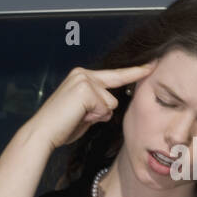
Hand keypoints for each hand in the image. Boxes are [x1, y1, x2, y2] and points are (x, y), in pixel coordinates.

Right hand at [27, 60, 157, 152]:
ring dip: (97, 115)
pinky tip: (78, 116)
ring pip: (110, 103)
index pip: (115, 75)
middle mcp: (83, 73)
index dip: (135, 72)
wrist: (43, 132)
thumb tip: (110, 107)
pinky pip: (104, 108)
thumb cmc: (62, 126)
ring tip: (77, 117)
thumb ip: (99, 105)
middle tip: (82, 113)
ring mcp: (84, 80)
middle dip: (102, 109)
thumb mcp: (85, 113)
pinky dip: (94, 117)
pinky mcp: (85, 89)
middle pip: (113, 94)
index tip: (153, 64)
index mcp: (83, 76)